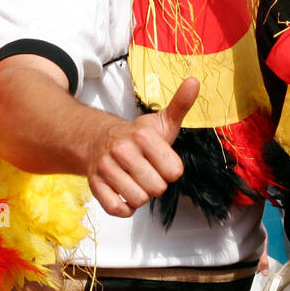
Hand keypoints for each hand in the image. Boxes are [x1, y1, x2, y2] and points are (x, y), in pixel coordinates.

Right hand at [88, 77, 197, 216]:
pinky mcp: (95, 184)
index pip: (174, 171)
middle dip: (156, 184)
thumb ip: (180, 105)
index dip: (171, 170)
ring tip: (135, 180)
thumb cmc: (137, 137)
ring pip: (138, 200)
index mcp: (143, 136)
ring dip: (141, 195)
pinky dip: (125, 208)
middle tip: (147, 171)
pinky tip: (125, 193)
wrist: (98, 140)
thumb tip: (194, 81)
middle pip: (157, 188)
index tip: (162, 161)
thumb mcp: (162, 121)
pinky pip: (117, 209)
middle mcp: (122, 150)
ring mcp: (106, 168)